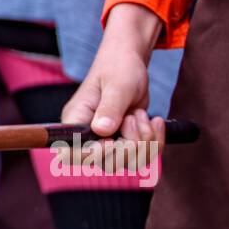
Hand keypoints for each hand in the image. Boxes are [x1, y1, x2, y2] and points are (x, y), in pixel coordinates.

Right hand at [61, 3, 165, 169]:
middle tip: (133, 117)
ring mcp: (110, 141)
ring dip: (145, 140)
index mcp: (76, 121)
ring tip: (141, 114)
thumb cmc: (118, 69)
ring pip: (130, 162)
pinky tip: (155, 120)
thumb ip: (110, 108)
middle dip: (130, 145)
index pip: (72, 154)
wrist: (130, 64)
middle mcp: (90, 135)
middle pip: (109, 163)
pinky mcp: (127, 141)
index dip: (94, 156)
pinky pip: (145, 156)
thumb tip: (102, 130)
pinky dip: (156, 141)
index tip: (113, 141)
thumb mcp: (117, 86)